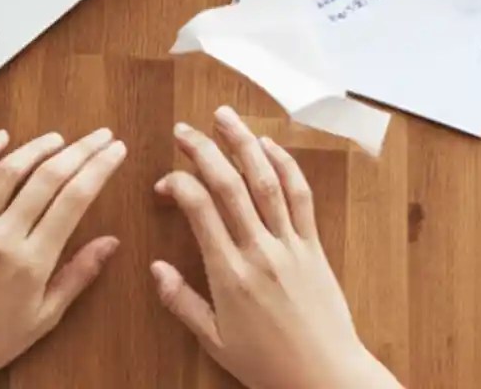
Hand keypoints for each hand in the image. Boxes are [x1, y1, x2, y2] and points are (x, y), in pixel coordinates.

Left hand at [0, 128, 126, 388]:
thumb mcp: (44, 318)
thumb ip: (78, 275)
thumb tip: (111, 243)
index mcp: (32, 262)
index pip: (75, 199)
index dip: (100, 168)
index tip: (115, 151)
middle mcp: (2, 238)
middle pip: (48, 177)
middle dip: (80, 150)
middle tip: (100, 135)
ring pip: (8, 171)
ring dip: (37, 147)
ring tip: (59, 138)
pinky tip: (0, 138)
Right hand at [152, 107, 401, 388]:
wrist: (326, 376)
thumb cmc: (268, 364)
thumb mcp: (215, 341)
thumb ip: (182, 302)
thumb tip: (154, 268)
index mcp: (230, 275)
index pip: (200, 210)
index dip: (178, 185)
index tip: (164, 182)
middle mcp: (260, 251)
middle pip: (229, 186)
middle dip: (204, 151)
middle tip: (183, 129)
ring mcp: (290, 245)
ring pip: (266, 181)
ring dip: (244, 144)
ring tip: (225, 116)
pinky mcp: (314, 246)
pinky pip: (300, 197)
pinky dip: (284, 166)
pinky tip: (269, 147)